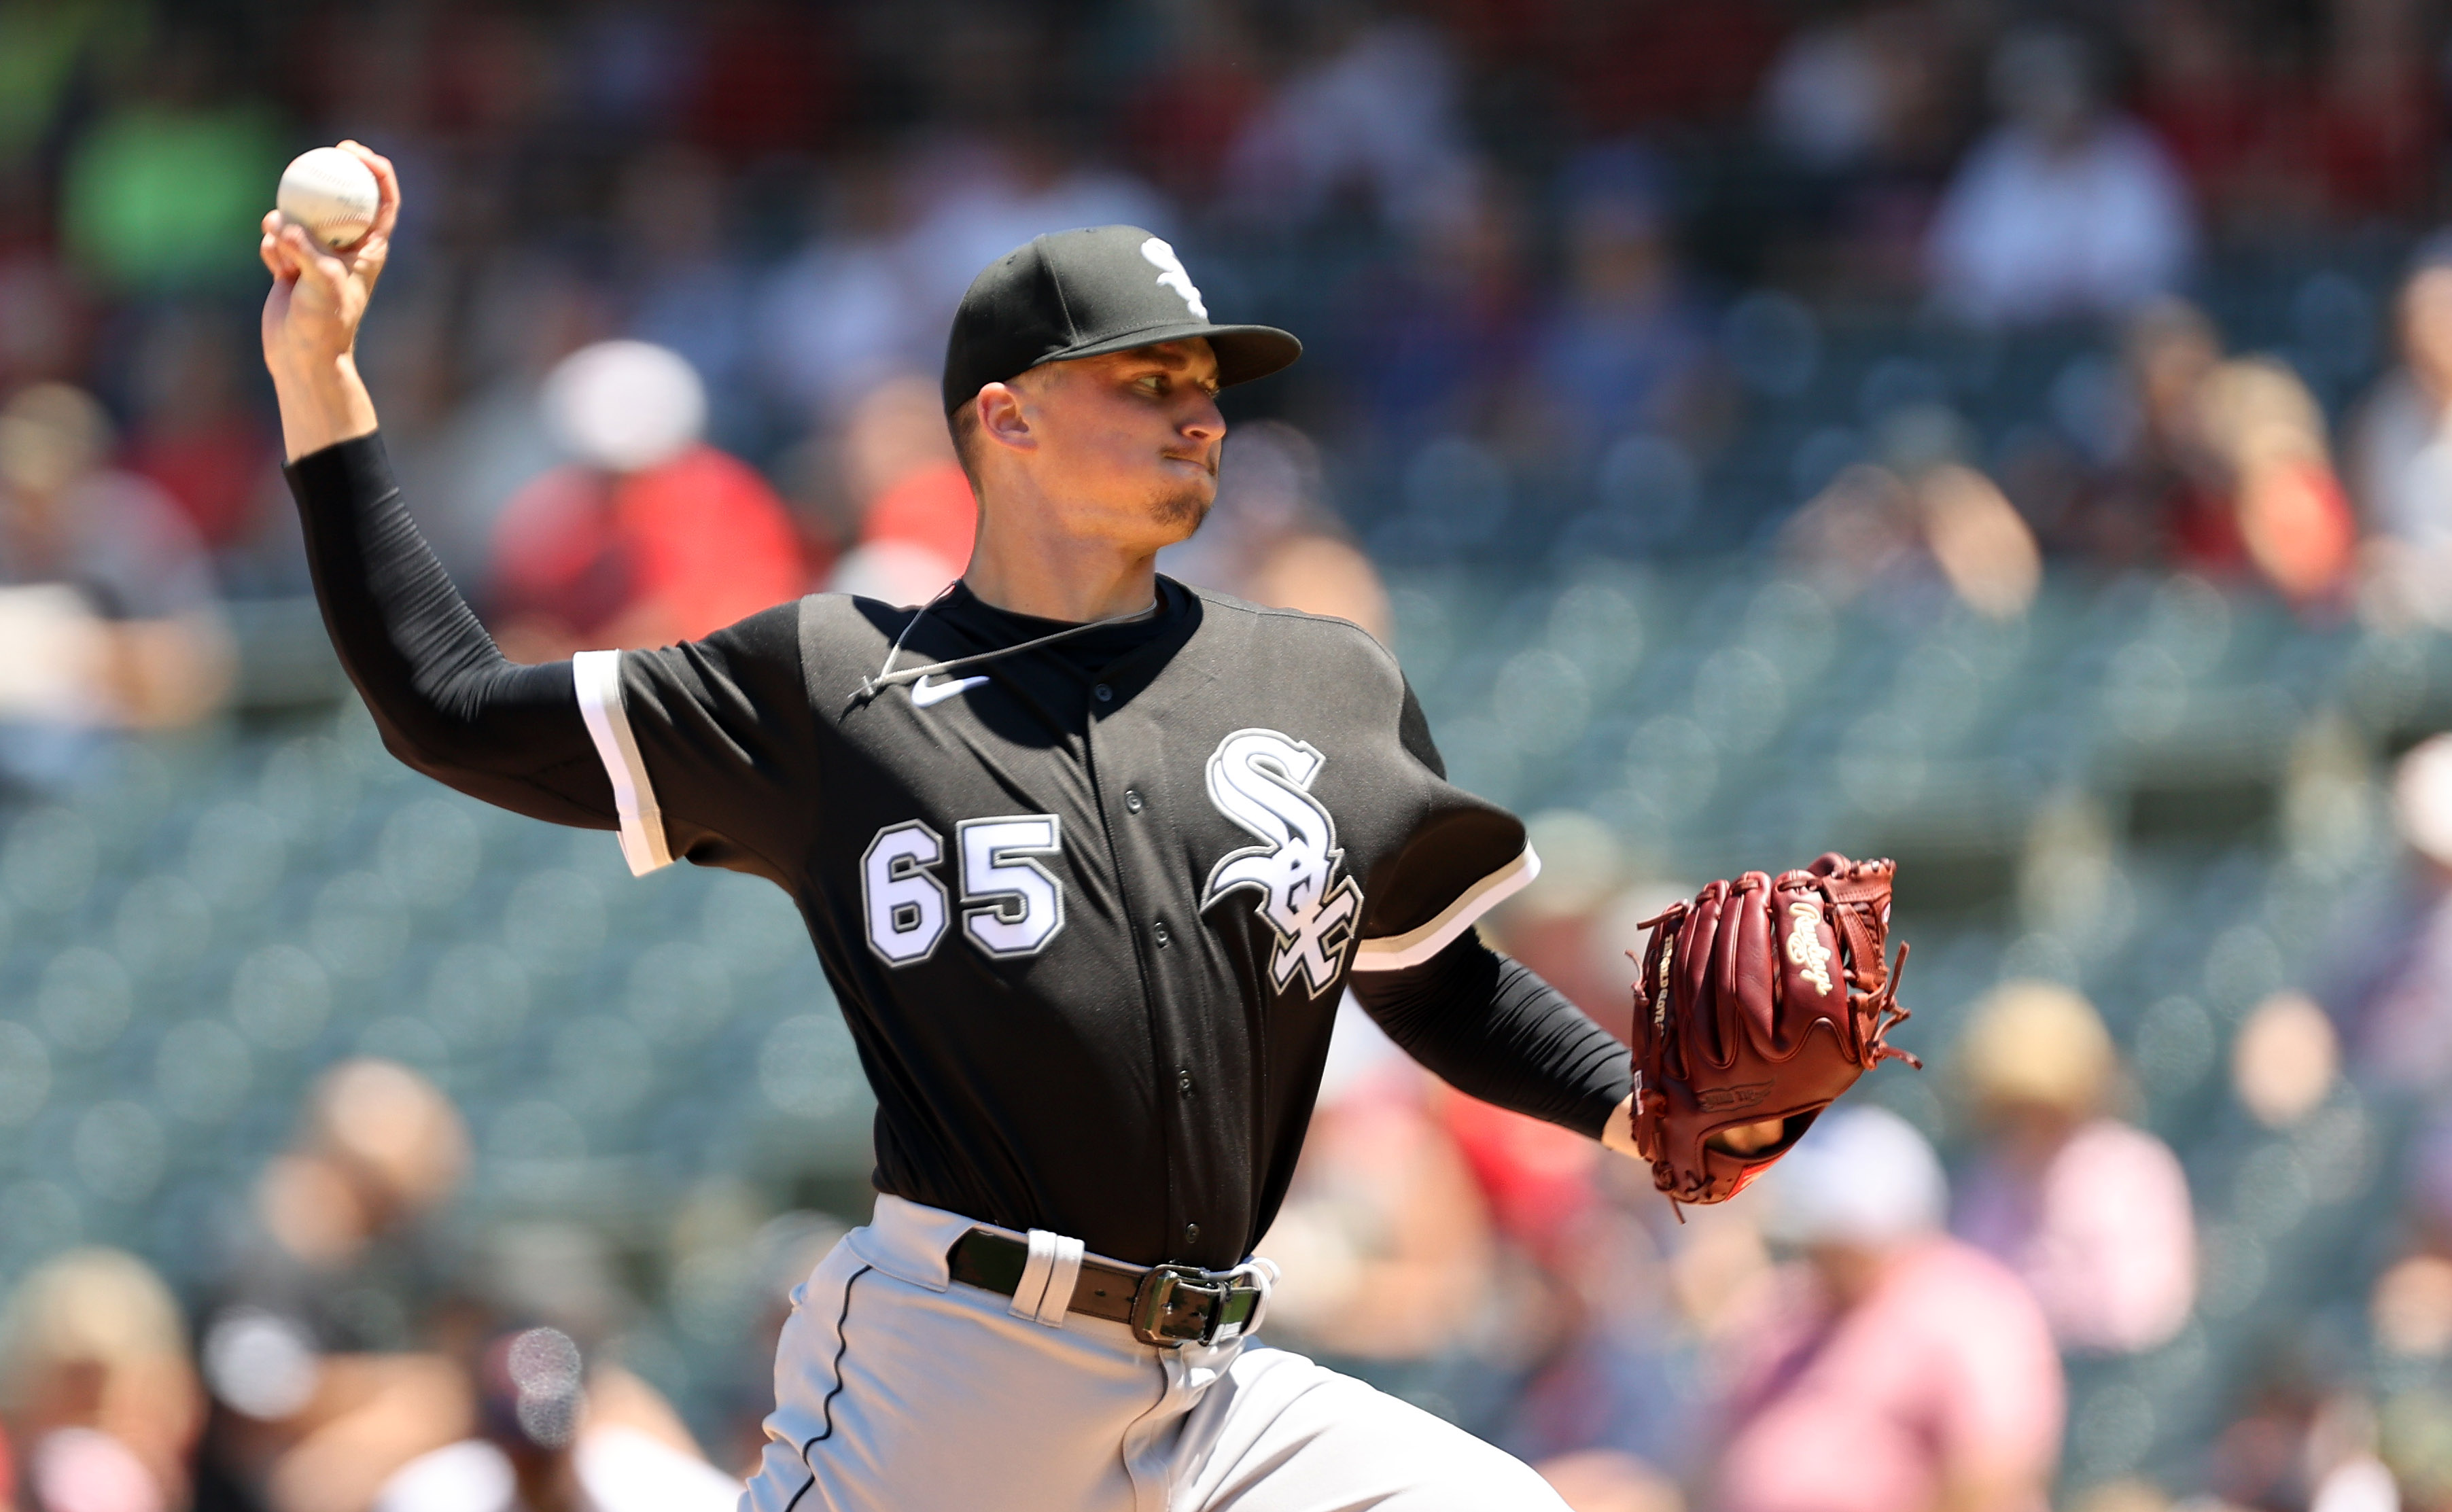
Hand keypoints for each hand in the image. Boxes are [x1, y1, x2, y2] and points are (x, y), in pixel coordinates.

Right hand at [259, 140, 398, 378]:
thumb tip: (280, 222)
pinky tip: (275, 269)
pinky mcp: (292, 264)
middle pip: (343, 198)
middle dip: (331, 173)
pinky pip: (277, 240)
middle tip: (317, 154)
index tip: (355, 153)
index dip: (376, 172)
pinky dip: (272, 249)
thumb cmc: (324, 323)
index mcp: (370, 249)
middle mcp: (347, 248)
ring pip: (301, 217)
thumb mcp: (321, 283)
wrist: (302, 355)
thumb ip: (304, 250)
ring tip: (280, 243)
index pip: (383, 201)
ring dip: (286, 223)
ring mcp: (318, 255)